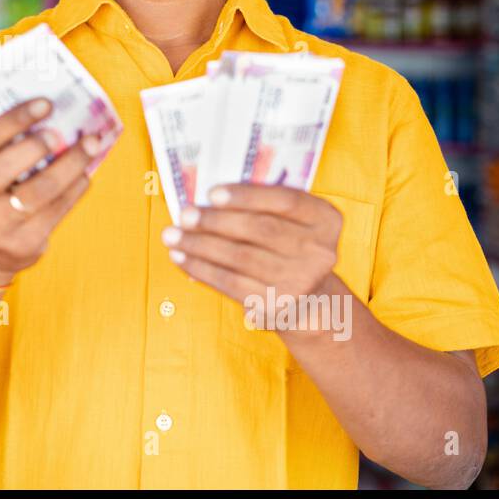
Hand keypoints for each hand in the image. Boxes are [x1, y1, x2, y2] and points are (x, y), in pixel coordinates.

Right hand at [0, 98, 112, 285]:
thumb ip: (1, 146)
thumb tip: (52, 115)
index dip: (13, 120)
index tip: (45, 103)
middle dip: (33, 148)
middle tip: (58, 133)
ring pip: (35, 194)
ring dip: (68, 166)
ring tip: (90, 145)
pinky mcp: (20, 246)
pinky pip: (54, 213)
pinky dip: (74, 189)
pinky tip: (84, 175)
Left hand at [161, 184, 342, 323]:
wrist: (308, 299)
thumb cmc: (286, 246)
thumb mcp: (289, 222)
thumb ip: (262, 206)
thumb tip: (206, 200)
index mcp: (326, 220)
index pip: (287, 201)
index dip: (248, 196)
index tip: (212, 193)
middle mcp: (320, 251)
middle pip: (261, 230)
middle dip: (216, 221)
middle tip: (185, 214)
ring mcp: (301, 281)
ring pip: (241, 258)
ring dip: (200, 245)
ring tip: (172, 235)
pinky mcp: (276, 305)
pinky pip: (231, 283)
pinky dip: (201, 269)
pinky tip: (181, 258)